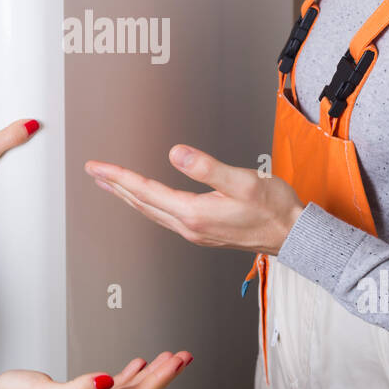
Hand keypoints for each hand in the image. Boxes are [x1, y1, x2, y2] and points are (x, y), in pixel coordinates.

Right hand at [0, 352, 192, 388]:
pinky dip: (130, 375)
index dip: (160, 378)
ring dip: (151, 374)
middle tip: (183, 356)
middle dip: (164, 375)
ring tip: (168, 359)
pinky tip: (135, 365)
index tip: (178, 361)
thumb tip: (105, 380)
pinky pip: (115, 387)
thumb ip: (77, 388)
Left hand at [84, 145, 303, 255]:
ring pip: (152, 212)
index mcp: (193, 213)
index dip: (118, 177)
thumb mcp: (243, 181)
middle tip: (94, 172)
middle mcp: (189, 226)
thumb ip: (207, 168)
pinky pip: (165, 217)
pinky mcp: (204, 232)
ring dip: (129, 197)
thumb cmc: (274, 208)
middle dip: (115, 187)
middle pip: (142, 204)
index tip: (97, 166)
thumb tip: (175, 153)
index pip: (145, 191)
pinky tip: (147, 199)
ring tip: (111, 185)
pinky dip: (148, 204)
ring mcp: (196, 232)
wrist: (294, 236)